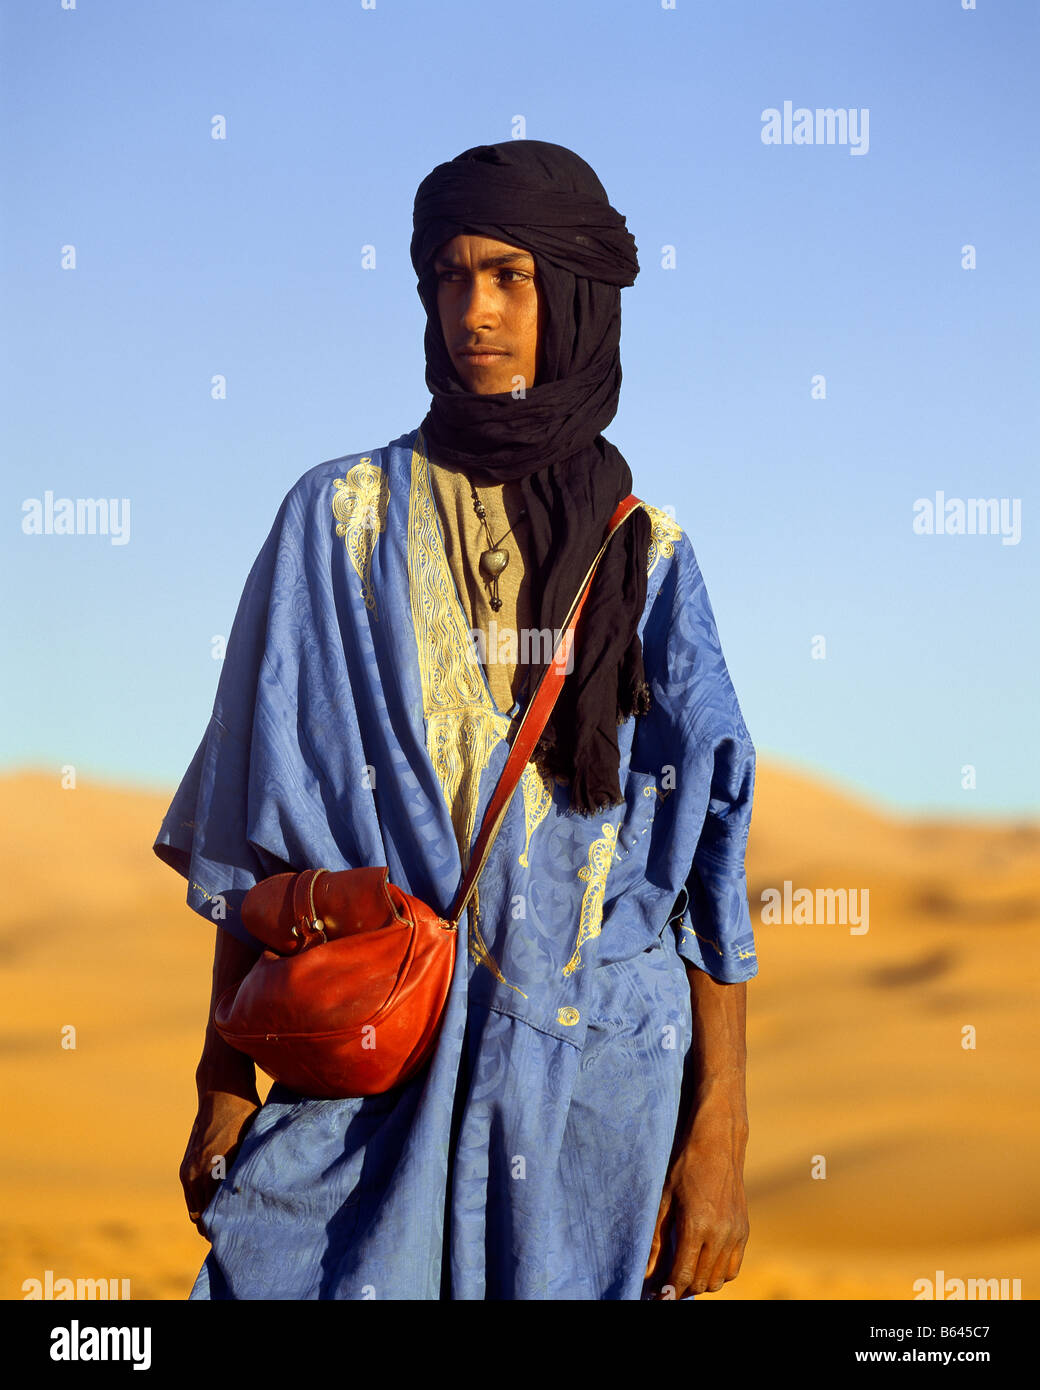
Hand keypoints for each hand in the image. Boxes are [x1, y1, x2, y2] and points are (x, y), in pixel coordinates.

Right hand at [179, 1088, 259, 1236]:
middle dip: (216, 1227)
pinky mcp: (186, 1164)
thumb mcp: (251, 1144)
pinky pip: (191, 1195)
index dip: (226, 1228)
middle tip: (235, 1235)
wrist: (221, 1091)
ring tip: (227, 1223)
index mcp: (212, 1170)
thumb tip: (255, 1200)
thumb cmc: (245, 1115)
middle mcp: (195, 1173)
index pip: (215, 1215)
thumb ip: (249, 1172)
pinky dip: (202, 1202)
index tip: (239, 1236)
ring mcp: (187, 1169)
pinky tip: (219, 1204)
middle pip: (201, 1218)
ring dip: (207, 1216)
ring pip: (194, 1209)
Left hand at [644, 1098, 749, 1298]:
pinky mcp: (744, 1230)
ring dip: (699, 1283)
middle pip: (701, 1282)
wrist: (717, 1142)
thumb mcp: (663, 1199)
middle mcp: (720, 1233)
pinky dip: (718, 1274)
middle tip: (663, 1284)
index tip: (655, 1295)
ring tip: (681, 1273)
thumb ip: (655, 1239)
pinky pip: (733, 1268)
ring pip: (719, 1280)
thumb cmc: (684, 1166)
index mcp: (697, 1225)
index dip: (668, 1290)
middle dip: (681, 1289)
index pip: (683, 1275)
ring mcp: (736, 1233)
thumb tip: (647, 1273)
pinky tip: (702, 1263)